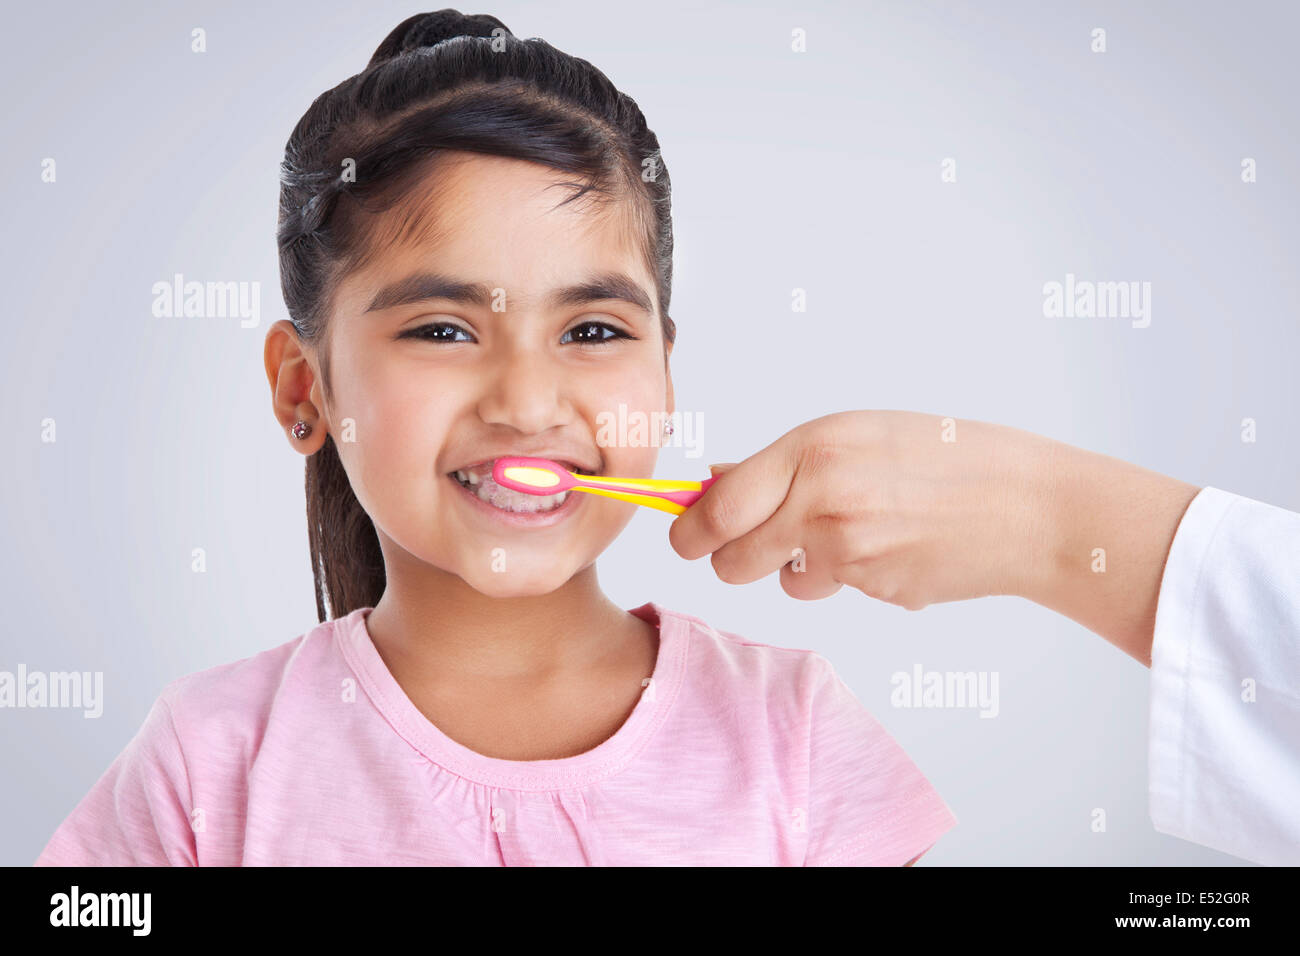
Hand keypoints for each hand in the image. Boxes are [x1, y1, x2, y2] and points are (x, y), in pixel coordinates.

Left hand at [670, 410, 1046, 607]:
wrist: (1026, 505)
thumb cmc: (945, 456)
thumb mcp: (858, 434)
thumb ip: (782, 463)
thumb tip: (712, 483)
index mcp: (812, 448)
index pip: (717, 508)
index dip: (690, 530)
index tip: (684, 536)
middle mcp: (821, 499)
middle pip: (731, 559)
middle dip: (731, 559)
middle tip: (752, 546)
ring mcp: (849, 550)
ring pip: (784, 582)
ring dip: (800, 569)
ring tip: (853, 533)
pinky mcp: (874, 589)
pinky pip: (833, 590)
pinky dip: (850, 579)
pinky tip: (891, 549)